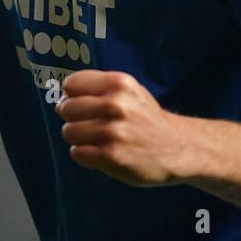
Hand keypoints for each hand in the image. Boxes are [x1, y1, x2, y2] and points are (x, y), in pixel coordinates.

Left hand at [56, 70, 191, 186]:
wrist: (176, 148)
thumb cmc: (146, 118)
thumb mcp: (130, 90)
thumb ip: (99, 88)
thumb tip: (63, 98)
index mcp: (119, 83)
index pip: (72, 84)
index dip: (72, 95)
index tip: (80, 103)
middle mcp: (115, 105)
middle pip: (66, 108)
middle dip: (72, 117)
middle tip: (87, 124)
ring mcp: (112, 132)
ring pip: (68, 131)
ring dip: (77, 138)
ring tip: (96, 139)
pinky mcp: (111, 157)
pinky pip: (77, 153)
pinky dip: (84, 154)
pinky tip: (100, 152)